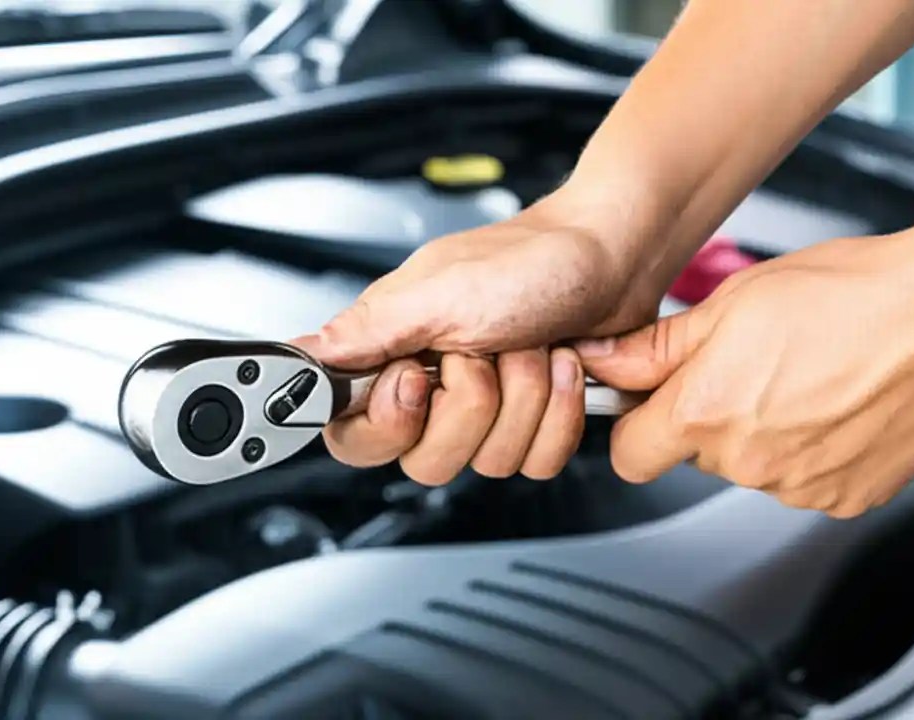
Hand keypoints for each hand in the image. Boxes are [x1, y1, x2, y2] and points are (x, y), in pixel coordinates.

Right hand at [293, 190, 673, 485]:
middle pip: (425, 462)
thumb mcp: (441, 290)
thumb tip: (302, 354)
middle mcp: (434, 387)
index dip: (386, 423)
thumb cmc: (531, 258)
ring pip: (489, 462)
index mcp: (393, 352)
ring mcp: (486, 409)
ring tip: (530, 346)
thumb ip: (368, 330)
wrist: (611, 253)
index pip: (352, 434)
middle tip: (485, 353)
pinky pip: (537, 461)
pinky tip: (561, 369)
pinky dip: (560, 414)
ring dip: (524, 400)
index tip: (417, 381)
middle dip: (471, 407)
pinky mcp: (531, 423)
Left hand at [577, 234, 913, 517]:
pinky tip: (842, 404)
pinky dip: (816, 452)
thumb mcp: (731, 302)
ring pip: (754, 469)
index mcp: (705, 412)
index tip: (652, 402)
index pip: (630, 454)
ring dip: (766, 434)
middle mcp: (747, 462)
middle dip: (711, 419)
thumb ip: (657, 348)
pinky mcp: (848, 499)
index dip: (638, 424)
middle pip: (697, 456)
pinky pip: (808, 481)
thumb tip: (601, 364)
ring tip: (810, 376)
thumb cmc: (849, 294)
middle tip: (755, 366)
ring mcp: (800, 487)